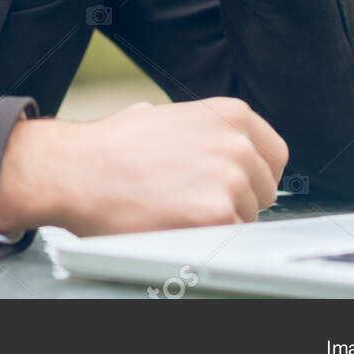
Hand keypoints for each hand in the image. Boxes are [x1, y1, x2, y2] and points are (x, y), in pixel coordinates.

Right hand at [0, 98, 288, 236]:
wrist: (79, 169)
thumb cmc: (112, 146)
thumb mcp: (167, 114)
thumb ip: (203, 129)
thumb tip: (213, 144)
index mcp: (230, 115)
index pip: (274, 154)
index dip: (255, 174)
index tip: (242, 185)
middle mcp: (237, 144)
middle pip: (263, 190)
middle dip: (237, 199)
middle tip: (197, 200)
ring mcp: (230, 180)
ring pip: (247, 217)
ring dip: (220, 220)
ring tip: (178, 210)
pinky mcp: (216, 215)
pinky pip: (229, 238)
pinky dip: (207, 239)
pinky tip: (177, 225)